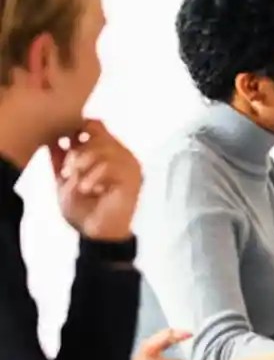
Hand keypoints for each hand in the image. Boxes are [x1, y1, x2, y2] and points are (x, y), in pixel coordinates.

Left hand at [48, 119, 141, 241]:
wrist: (97, 234)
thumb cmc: (84, 209)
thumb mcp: (65, 181)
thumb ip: (61, 160)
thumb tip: (54, 138)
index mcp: (107, 153)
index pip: (96, 126)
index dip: (79, 130)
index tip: (65, 146)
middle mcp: (122, 155)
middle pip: (99, 134)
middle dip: (78, 151)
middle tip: (69, 171)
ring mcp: (130, 165)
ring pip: (105, 148)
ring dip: (85, 164)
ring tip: (78, 183)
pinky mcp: (133, 178)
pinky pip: (111, 165)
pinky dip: (95, 177)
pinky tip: (88, 189)